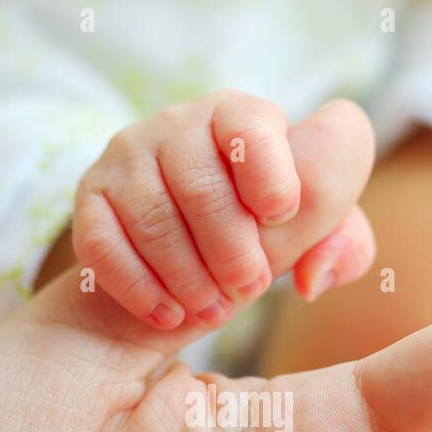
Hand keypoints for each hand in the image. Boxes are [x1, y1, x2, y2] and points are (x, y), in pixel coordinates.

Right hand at [73, 90, 375, 329]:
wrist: (184, 265)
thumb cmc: (260, 237)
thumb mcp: (315, 237)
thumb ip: (342, 246)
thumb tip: (312, 277)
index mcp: (239, 116)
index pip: (249, 124)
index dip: (271, 173)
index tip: (281, 214)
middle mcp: (177, 123)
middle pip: (201, 185)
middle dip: (232, 248)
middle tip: (249, 286)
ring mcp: (126, 157)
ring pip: (154, 219)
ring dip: (189, 277)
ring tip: (213, 310)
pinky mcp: (89, 198)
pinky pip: (104, 245)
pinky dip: (141, 290)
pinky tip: (169, 315)